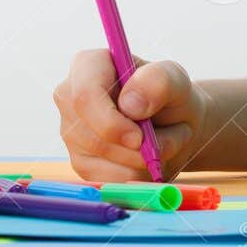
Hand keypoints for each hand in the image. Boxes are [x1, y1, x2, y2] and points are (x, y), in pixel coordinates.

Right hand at [53, 49, 210, 181]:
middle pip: (91, 135)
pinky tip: (150, 157)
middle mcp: (70, 98)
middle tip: (170, 137)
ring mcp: (71, 132)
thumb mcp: (176, 80)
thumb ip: (158, 82)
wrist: (176, 125)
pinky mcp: (80, 162)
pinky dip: (138, 175)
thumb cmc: (172, 96)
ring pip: (101, 161)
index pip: (84, 96)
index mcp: (88, 66)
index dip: (110, 122)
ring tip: (166, 140)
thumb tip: (129, 104)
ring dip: (143, 159)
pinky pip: (107, 180)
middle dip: (135, 147)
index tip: (140, 137)